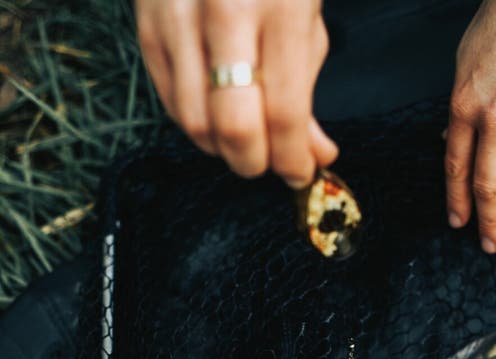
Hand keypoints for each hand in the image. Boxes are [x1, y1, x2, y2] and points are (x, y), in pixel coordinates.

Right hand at [135, 0, 337, 185]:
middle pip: (233, 128)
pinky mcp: (149, 26)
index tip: (301, 174)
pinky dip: (196, 125)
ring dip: (223, 150)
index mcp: (279, 5)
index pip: (283, 113)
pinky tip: (217, 119)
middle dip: (255, 163)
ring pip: (194, 123)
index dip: (293, 159)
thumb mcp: (306, 14)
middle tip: (269, 164)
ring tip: (245, 143)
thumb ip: (308, 87)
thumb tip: (315, 154)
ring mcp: (179, 18)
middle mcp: (224, 11)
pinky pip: (169, 102)